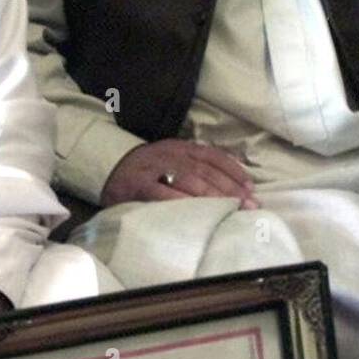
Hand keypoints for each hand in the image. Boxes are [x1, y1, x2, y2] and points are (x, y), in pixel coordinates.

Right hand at [101, 140, 259, 208]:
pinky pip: (161, 192)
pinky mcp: (139, 184)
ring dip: (212, 195)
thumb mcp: (172, 161)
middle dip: (230, 188)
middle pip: (206, 171)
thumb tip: (229, 184)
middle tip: (249, 204)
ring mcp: (155, 169)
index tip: (251, 187)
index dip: (234, 171)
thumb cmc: (146, 169)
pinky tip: (196, 210)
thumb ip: (195, 168)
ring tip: (231, 208)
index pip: (213, 157)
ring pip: (189, 179)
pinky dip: (180, 200)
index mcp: (182, 148)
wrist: (107, 165)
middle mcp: (171, 155)